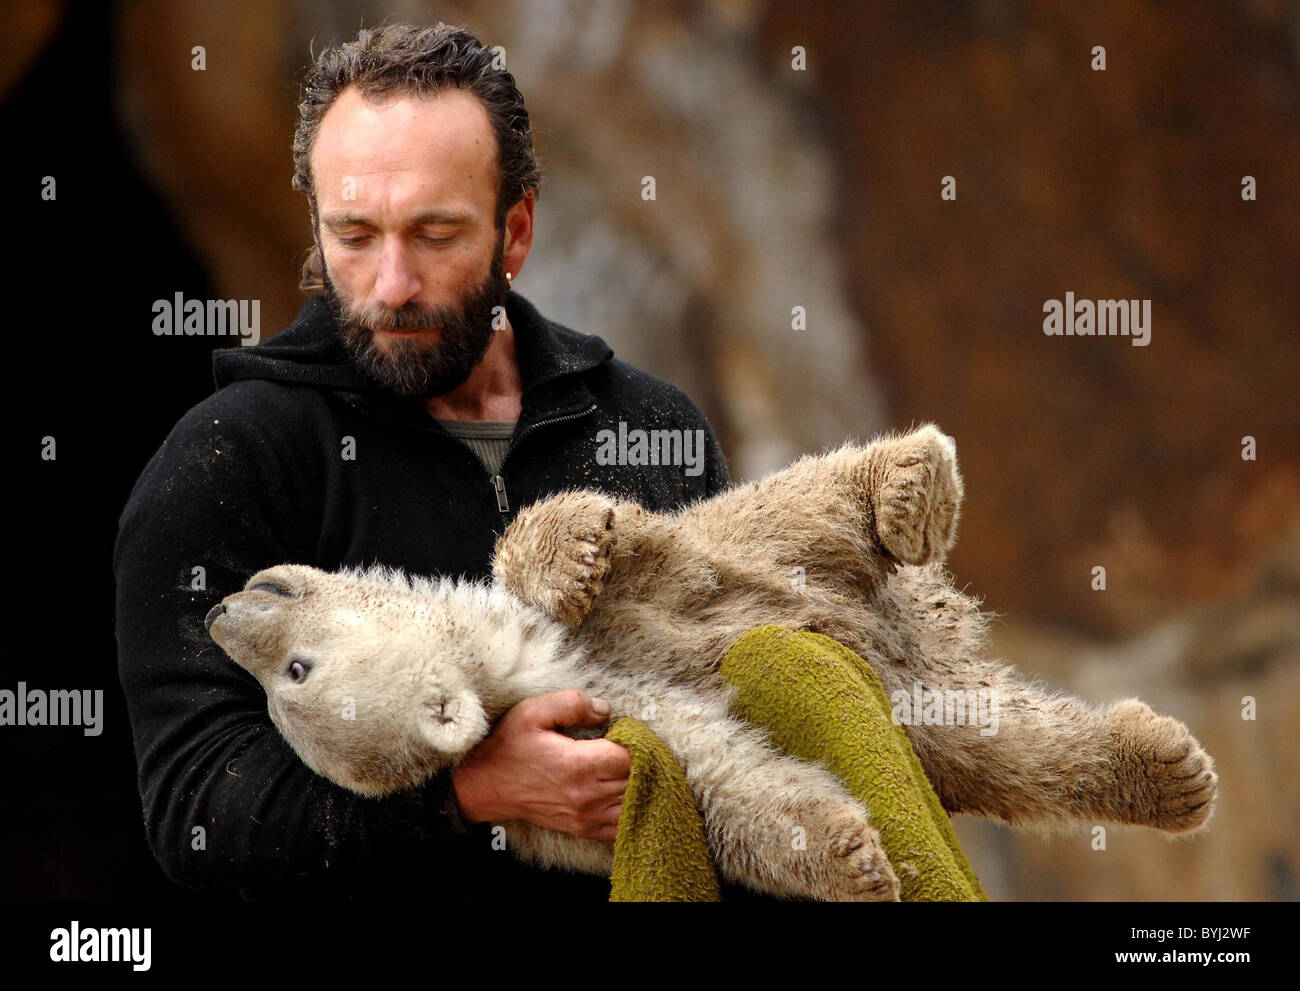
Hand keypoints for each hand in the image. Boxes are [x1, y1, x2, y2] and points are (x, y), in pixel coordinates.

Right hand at [450, 690, 629, 841]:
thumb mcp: (533, 712)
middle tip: (636, 745)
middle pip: (638, 780)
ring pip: (635, 804)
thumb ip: (572, 703)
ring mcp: (586, 817)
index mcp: (578, 765)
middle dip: (643, 762)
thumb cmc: (509, 746)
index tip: (628, 730)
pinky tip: (628, 792)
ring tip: (634, 767)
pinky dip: (632, 809)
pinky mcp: (583, 829)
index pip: (631, 756)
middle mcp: (587, 796)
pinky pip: (622, 826)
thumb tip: (605, 710)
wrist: (485, 786)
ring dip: (641, 785)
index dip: (637, 741)